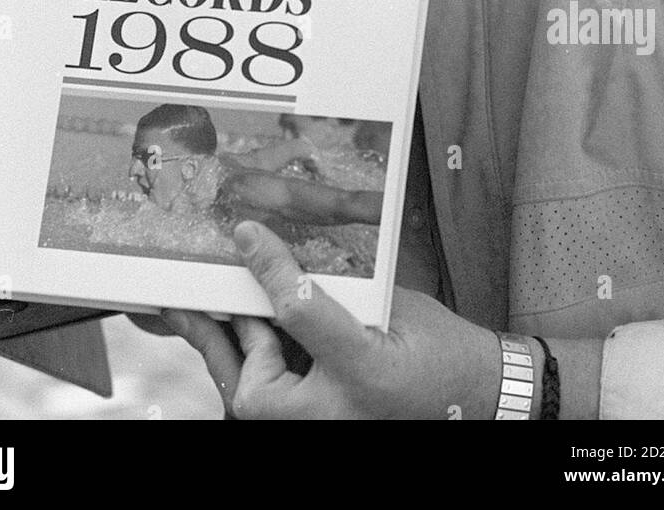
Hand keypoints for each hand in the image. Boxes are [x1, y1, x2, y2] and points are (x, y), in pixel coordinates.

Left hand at [133, 222, 500, 419]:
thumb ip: (337, 290)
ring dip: (226, 356)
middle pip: (254, 388)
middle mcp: (339, 414)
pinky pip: (271, 403)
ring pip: (253, 400)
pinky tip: (232, 336)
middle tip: (186, 297)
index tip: (248, 235)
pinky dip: (249, 370)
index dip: (270, 270)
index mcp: (367, 371)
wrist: (477, 403)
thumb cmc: (444, 353)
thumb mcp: (397, 306)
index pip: (301, 313)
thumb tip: (283, 259)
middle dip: (222, 339)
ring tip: (193, 312)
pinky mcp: (318, 428)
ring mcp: (328, 429)